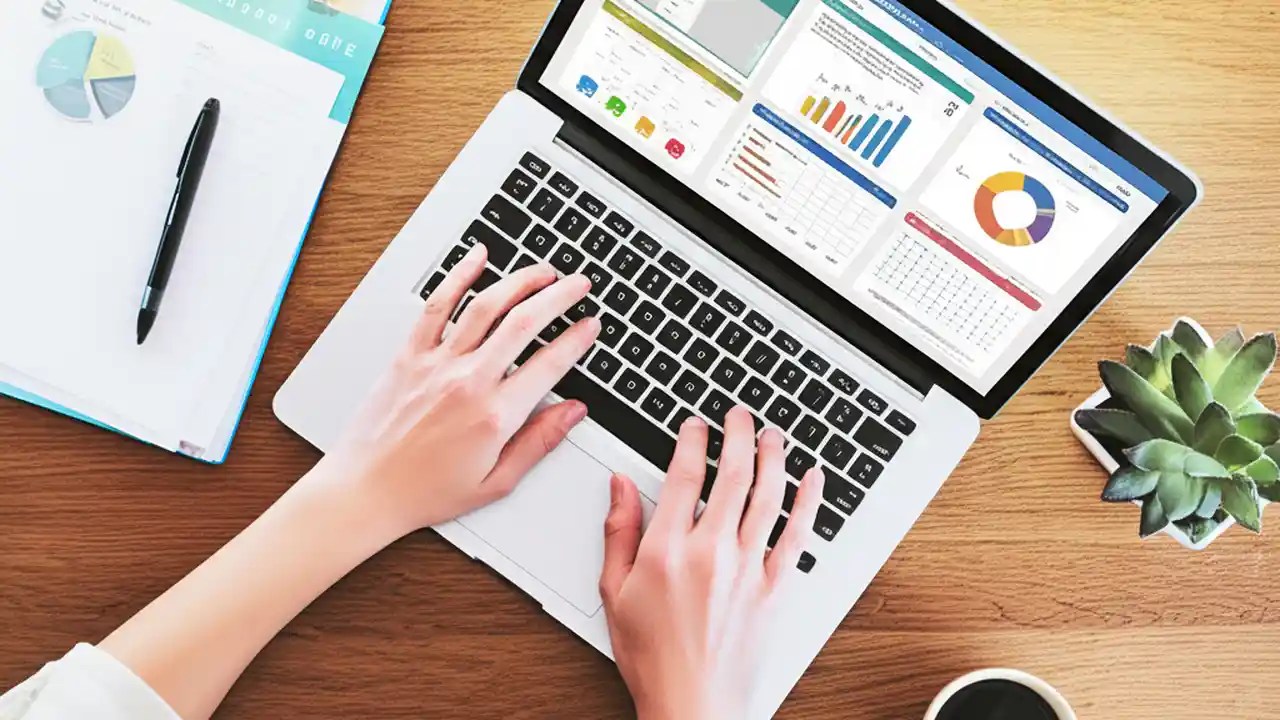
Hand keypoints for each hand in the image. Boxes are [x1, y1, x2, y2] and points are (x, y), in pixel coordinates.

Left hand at [311, 243, 599, 540]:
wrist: (365, 490)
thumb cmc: (425, 492)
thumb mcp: (496, 482)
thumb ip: (539, 442)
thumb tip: (573, 412)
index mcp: (495, 416)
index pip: (550, 363)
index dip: (577, 339)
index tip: (591, 325)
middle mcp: (468, 381)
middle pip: (524, 321)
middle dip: (560, 296)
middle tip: (579, 284)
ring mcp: (437, 363)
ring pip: (486, 305)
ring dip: (520, 280)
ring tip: (543, 271)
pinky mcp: (409, 355)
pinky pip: (437, 305)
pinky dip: (459, 275)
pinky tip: (478, 257)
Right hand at [599, 406, 825, 719]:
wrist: (693, 706)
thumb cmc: (652, 657)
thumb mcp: (614, 592)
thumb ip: (618, 532)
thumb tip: (620, 487)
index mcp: (666, 550)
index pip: (683, 475)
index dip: (691, 439)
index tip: (695, 425)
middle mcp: (711, 552)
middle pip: (732, 474)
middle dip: (737, 435)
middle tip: (739, 416)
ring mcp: (748, 569)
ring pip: (768, 496)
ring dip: (773, 457)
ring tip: (773, 435)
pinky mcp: (775, 589)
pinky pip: (797, 536)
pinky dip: (808, 502)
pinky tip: (812, 479)